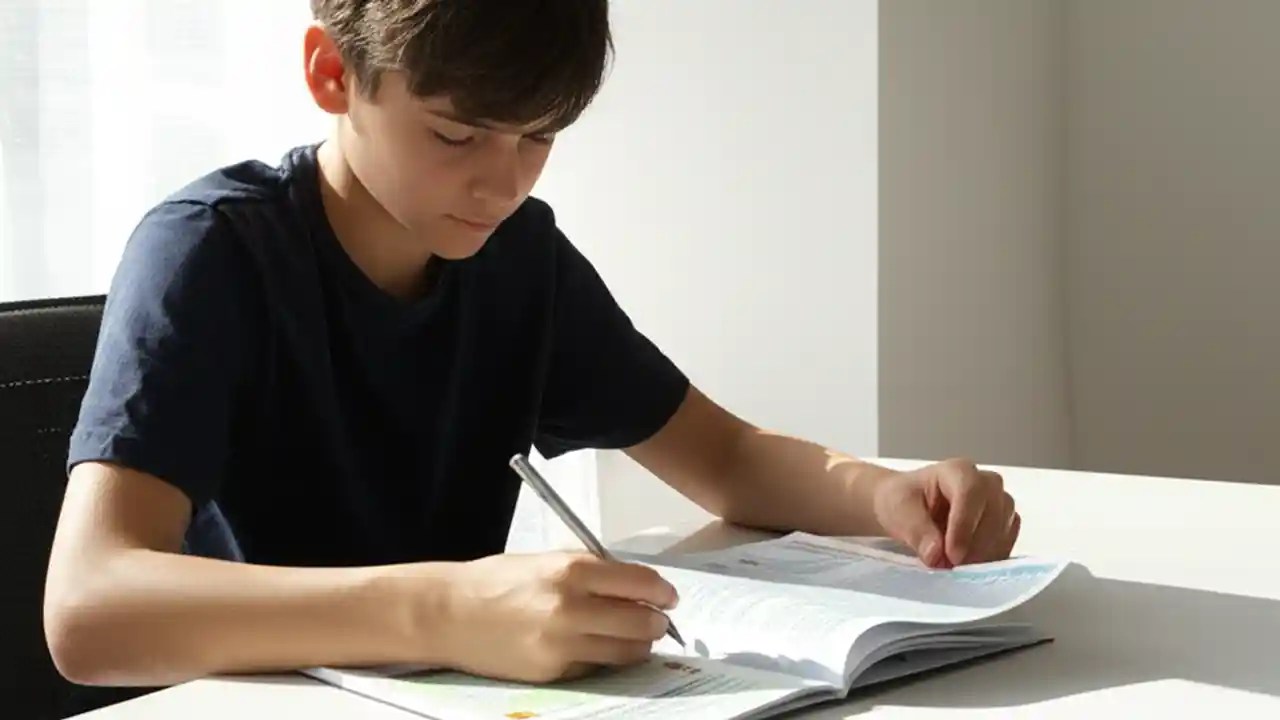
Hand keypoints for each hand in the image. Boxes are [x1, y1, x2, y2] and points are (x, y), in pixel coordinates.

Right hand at [440, 552, 677, 682]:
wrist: (449, 612)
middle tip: (659, 622)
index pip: (640, 584)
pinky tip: (596, 648)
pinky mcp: (552, 671)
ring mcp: (562, 644)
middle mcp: (571, 607)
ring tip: (635, 638)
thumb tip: (637, 590)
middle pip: (641, 623)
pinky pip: (596, 667)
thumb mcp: (548, 561)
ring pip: (626, 652)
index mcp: (572, 570)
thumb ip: (592, 573)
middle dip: (657, 624)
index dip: (663, 593)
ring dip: (638, 646)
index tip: (668, 597)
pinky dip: (604, 660)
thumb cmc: (498, 581)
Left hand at [871, 458, 1019, 568]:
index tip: (952, 555)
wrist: (907, 508)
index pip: (970, 492)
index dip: (964, 525)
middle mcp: (984, 482)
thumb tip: (936, 555)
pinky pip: (1007, 542)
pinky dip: (992, 558)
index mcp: (957, 471)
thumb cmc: (902, 502)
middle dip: (975, 543)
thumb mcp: (897, 512)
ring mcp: (998, 502)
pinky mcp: (1003, 524)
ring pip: (1005, 527)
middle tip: (953, 566)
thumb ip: (916, 531)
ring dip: (985, 553)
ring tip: (958, 568)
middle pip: (994, 510)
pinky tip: (970, 566)